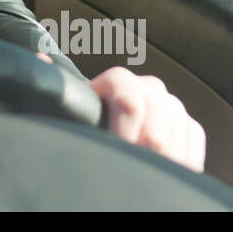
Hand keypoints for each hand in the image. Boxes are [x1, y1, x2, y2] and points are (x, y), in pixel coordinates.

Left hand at [37, 54, 205, 172]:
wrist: (105, 125)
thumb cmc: (80, 122)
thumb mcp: (66, 105)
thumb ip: (56, 84)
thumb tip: (39, 57)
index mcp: (120, 80)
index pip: (130, 104)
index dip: (123, 136)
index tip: (114, 155)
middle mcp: (150, 87)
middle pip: (155, 131)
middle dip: (141, 157)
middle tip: (126, 172)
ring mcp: (173, 106)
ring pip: (175, 142)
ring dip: (159, 164)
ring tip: (139, 174)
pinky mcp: (189, 126)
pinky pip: (193, 147)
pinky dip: (181, 164)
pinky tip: (161, 173)